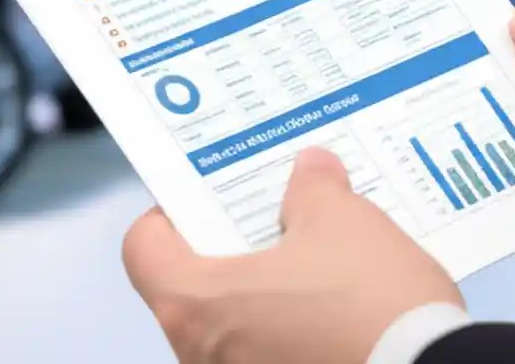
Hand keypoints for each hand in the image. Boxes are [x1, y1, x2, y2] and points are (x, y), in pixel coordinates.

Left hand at [123, 148, 461, 363]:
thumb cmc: (371, 305)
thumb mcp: (342, 220)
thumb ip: (312, 188)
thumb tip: (310, 169)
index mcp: (194, 302)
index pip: (144, 249)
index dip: (172, 216)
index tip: (210, 201)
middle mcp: (201, 354)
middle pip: (192, 289)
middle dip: (234, 252)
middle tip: (277, 221)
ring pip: (235, 328)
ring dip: (268, 296)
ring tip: (319, 264)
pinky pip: (271, 356)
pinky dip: (293, 334)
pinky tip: (340, 311)